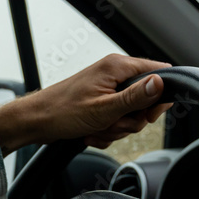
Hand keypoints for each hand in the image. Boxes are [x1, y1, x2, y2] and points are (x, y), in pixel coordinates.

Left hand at [0, 54, 171, 154]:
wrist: (36, 122)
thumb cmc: (63, 112)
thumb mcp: (105, 108)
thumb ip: (135, 97)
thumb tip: (161, 83)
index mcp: (118, 67)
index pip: (159, 73)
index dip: (159, 97)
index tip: (148, 115)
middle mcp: (114, 74)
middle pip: (146, 100)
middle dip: (131, 119)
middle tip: (112, 123)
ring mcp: (108, 89)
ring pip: (131, 115)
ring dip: (116, 128)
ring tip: (96, 127)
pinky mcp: (101, 103)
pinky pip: (117, 121)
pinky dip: (106, 131)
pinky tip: (91, 131)